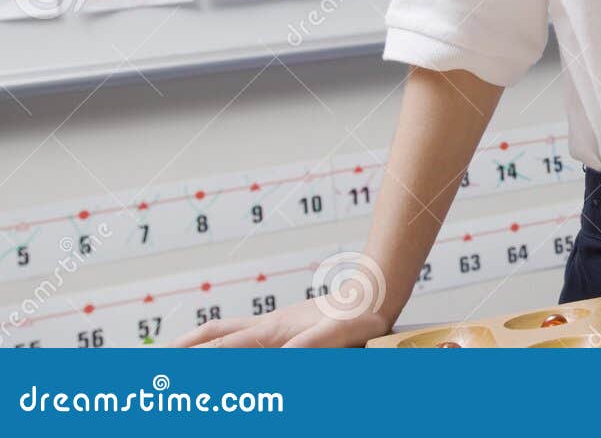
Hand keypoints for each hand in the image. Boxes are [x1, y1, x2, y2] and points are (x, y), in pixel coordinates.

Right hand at [170, 296, 390, 348]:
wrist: (372, 296)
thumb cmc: (359, 318)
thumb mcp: (337, 335)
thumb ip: (310, 345)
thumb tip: (282, 358)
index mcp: (275, 332)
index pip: (226, 350)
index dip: (199, 362)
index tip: (173, 373)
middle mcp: (267, 327)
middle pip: (217, 337)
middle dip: (187, 349)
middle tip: (159, 361)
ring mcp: (273, 326)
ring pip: (226, 332)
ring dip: (198, 342)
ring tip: (174, 354)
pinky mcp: (283, 328)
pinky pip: (243, 335)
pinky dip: (221, 342)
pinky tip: (220, 351)